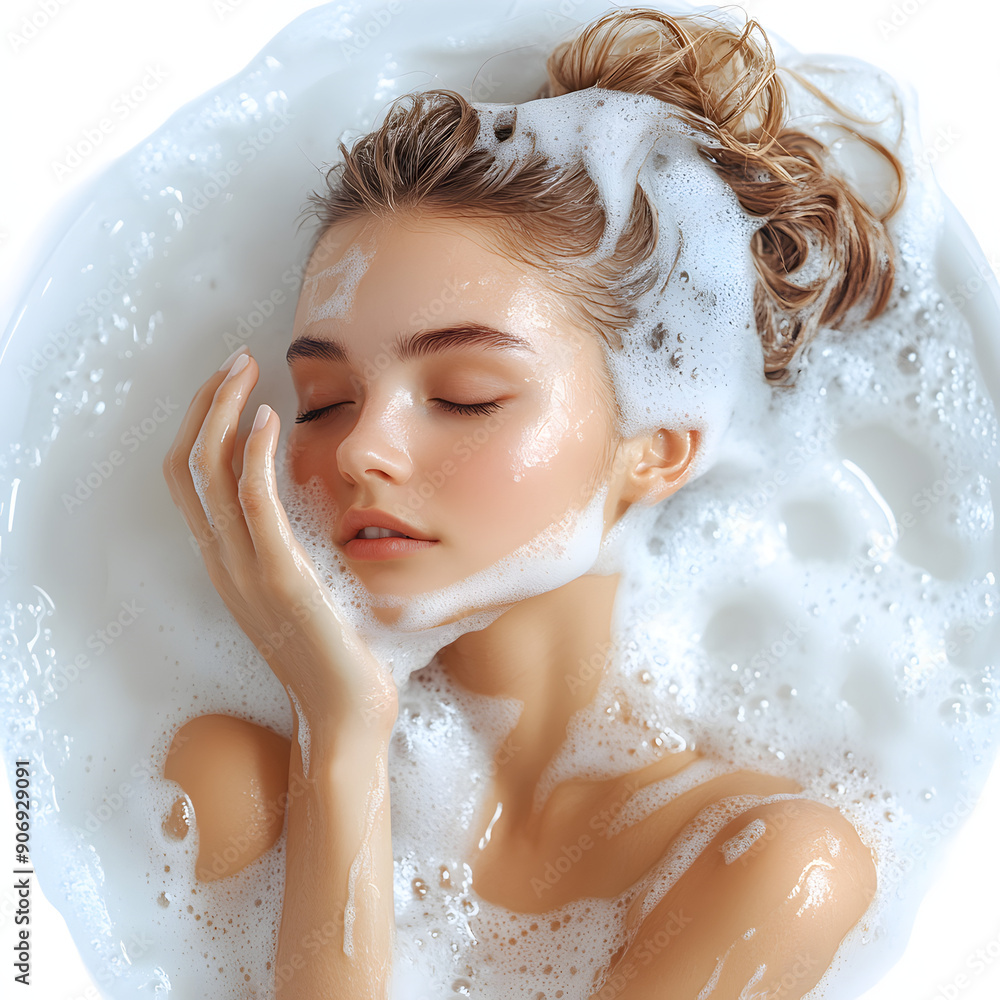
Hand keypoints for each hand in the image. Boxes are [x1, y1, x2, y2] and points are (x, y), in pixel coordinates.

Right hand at [162, 348, 396, 733]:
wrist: (345, 719)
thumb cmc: (340, 656)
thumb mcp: (308, 594)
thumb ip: (296, 553)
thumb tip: (322, 512)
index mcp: (230, 565)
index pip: (192, 482)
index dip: (202, 426)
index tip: (232, 386)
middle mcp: (225, 564)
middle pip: (188, 467)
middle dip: (204, 405)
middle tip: (235, 362)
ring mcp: (247, 572)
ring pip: (208, 475)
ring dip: (222, 413)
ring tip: (244, 370)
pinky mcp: (281, 579)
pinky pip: (253, 505)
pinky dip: (252, 455)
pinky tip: (268, 419)